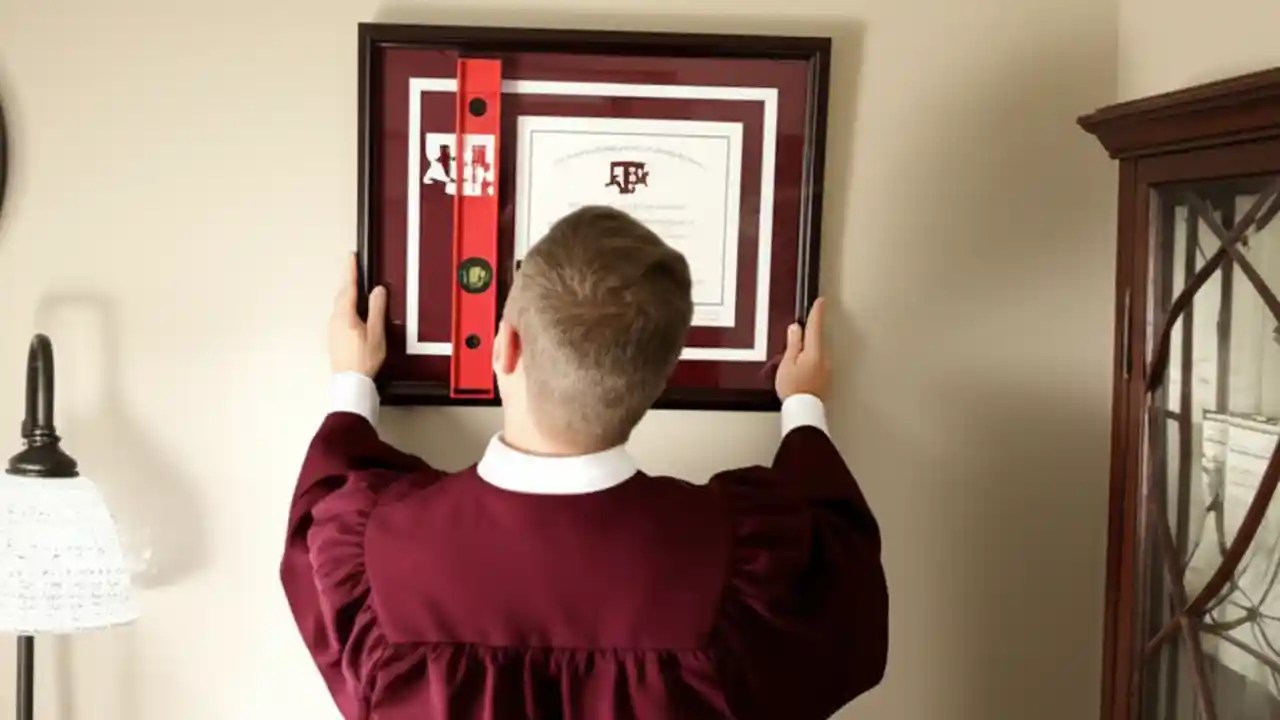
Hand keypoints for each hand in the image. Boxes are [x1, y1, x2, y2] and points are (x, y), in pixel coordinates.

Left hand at [329, 253, 387, 376]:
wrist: (350, 382)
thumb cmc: (363, 361)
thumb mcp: (376, 332)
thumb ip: (377, 309)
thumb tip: (378, 292)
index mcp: (345, 316)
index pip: (348, 287)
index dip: (350, 270)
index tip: (351, 257)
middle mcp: (336, 320)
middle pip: (343, 295)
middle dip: (349, 281)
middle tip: (354, 270)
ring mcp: (333, 329)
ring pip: (341, 305)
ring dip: (348, 295)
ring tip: (357, 290)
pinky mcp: (335, 337)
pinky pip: (340, 315)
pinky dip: (347, 308)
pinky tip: (355, 313)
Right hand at [775, 297, 830, 400]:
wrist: (803, 411)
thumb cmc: (793, 389)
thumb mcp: (787, 363)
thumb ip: (793, 343)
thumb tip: (795, 328)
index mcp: (814, 352)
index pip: (815, 326)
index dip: (817, 312)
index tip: (820, 301)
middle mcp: (824, 358)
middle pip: (816, 340)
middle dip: (806, 339)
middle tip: (792, 351)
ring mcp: (827, 368)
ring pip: (816, 353)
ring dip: (806, 354)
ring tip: (793, 368)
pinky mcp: (826, 377)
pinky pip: (817, 364)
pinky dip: (810, 364)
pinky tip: (800, 374)